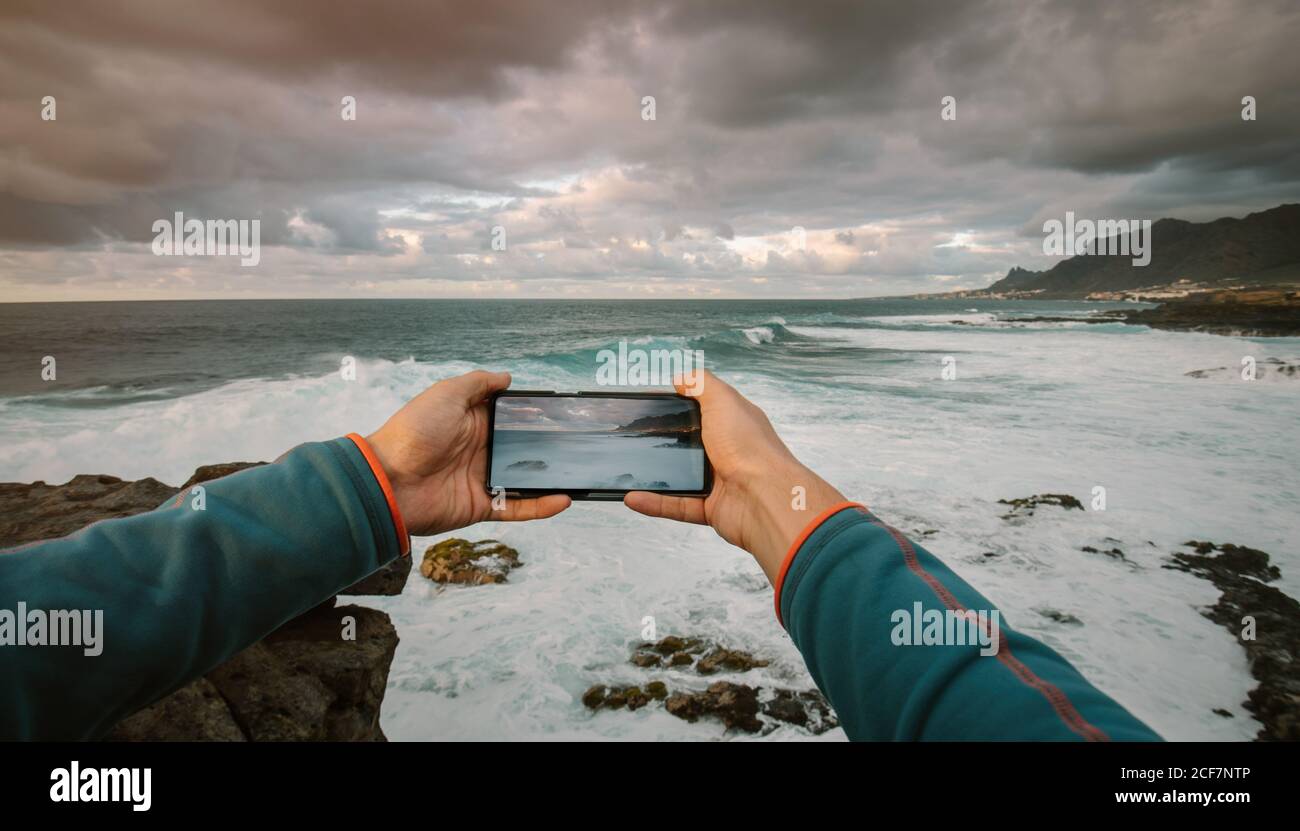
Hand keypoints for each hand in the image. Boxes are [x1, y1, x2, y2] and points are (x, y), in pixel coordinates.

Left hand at [365, 370, 570, 535]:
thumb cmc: (413, 432)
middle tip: (578, 442)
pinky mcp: (482, 505)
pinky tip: (564, 499)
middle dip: (548, 447)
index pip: (510, 417)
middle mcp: (480, 449)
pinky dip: (541, 506)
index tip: (559, 414)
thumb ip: (478, 383)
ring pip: (526, 480)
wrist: (389, 479)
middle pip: (522, 448)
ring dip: (551, 478)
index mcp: (473, 422)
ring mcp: (482, 478)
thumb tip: (508, 377)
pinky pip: (518, 507)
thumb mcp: (446, 393)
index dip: (532, 416)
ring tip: (578, 473)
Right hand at [624, 371, 846, 584]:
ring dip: (655, 476)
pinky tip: (634, 497)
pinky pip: (677, 505)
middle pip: (690, 445)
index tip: (653, 407)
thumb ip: (701, 384)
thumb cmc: (750, 447)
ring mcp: (719, 481)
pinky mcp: (711, 508)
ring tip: (628, 469)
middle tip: (635, 437)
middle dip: (665, 442)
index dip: (681, 407)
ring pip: (680, 477)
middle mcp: (728, 451)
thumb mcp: (723, 400)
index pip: (705, 411)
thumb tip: (681, 377)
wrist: (765, 497)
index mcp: (733, 423)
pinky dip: (656, 503)